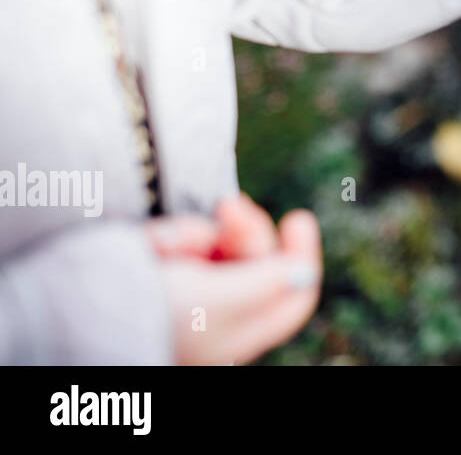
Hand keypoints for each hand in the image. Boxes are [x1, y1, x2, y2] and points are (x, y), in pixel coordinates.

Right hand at [147, 197, 321, 364]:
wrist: (75, 310)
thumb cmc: (154, 310)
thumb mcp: (222, 300)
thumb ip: (268, 283)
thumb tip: (304, 272)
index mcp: (242, 334)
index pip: (293, 295)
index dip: (302, 255)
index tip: (297, 217)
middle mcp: (220, 318)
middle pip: (259, 260)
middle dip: (244, 229)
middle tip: (228, 205)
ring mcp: (191, 294)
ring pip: (220, 245)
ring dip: (196, 236)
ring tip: (167, 247)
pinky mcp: (163, 274)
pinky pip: (184, 243)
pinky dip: (173, 239)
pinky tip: (155, 247)